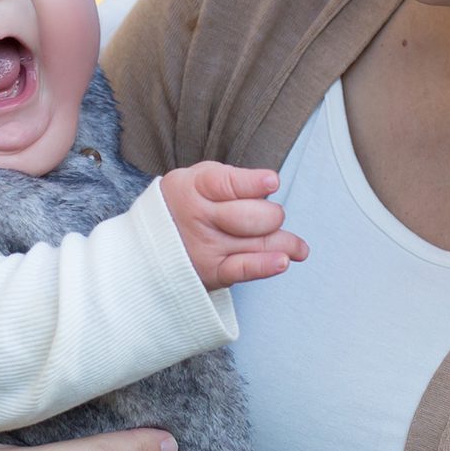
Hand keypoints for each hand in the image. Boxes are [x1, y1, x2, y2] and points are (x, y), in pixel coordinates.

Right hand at [159, 161, 310, 288]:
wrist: (150, 245)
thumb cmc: (185, 204)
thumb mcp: (196, 178)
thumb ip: (230, 178)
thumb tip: (268, 186)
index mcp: (194, 187)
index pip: (227, 183)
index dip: (253, 183)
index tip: (273, 181)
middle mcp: (199, 217)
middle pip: (250, 216)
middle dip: (272, 215)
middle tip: (273, 217)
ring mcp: (206, 246)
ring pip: (257, 242)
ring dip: (286, 244)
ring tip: (298, 247)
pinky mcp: (212, 271)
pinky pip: (243, 269)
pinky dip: (265, 266)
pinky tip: (283, 260)